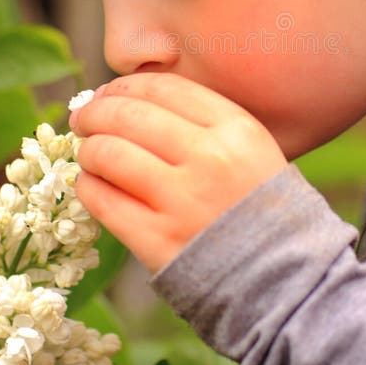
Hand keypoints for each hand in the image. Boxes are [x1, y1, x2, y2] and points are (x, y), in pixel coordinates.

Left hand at [68, 73, 288, 273]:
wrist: (282, 278)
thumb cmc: (259, 208)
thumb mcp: (251, 149)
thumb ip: (202, 121)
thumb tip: (129, 100)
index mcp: (235, 128)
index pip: (162, 87)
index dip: (124, 86)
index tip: (108, 93)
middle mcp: (208, 157)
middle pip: (129, 114)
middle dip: (95, 112)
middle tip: (83, 118)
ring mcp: (181, 200)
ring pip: (109, 153)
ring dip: (89, 149)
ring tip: (89, 154)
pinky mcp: (157, 240)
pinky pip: (101, 200)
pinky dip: (87, 186)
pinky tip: (91, 185)